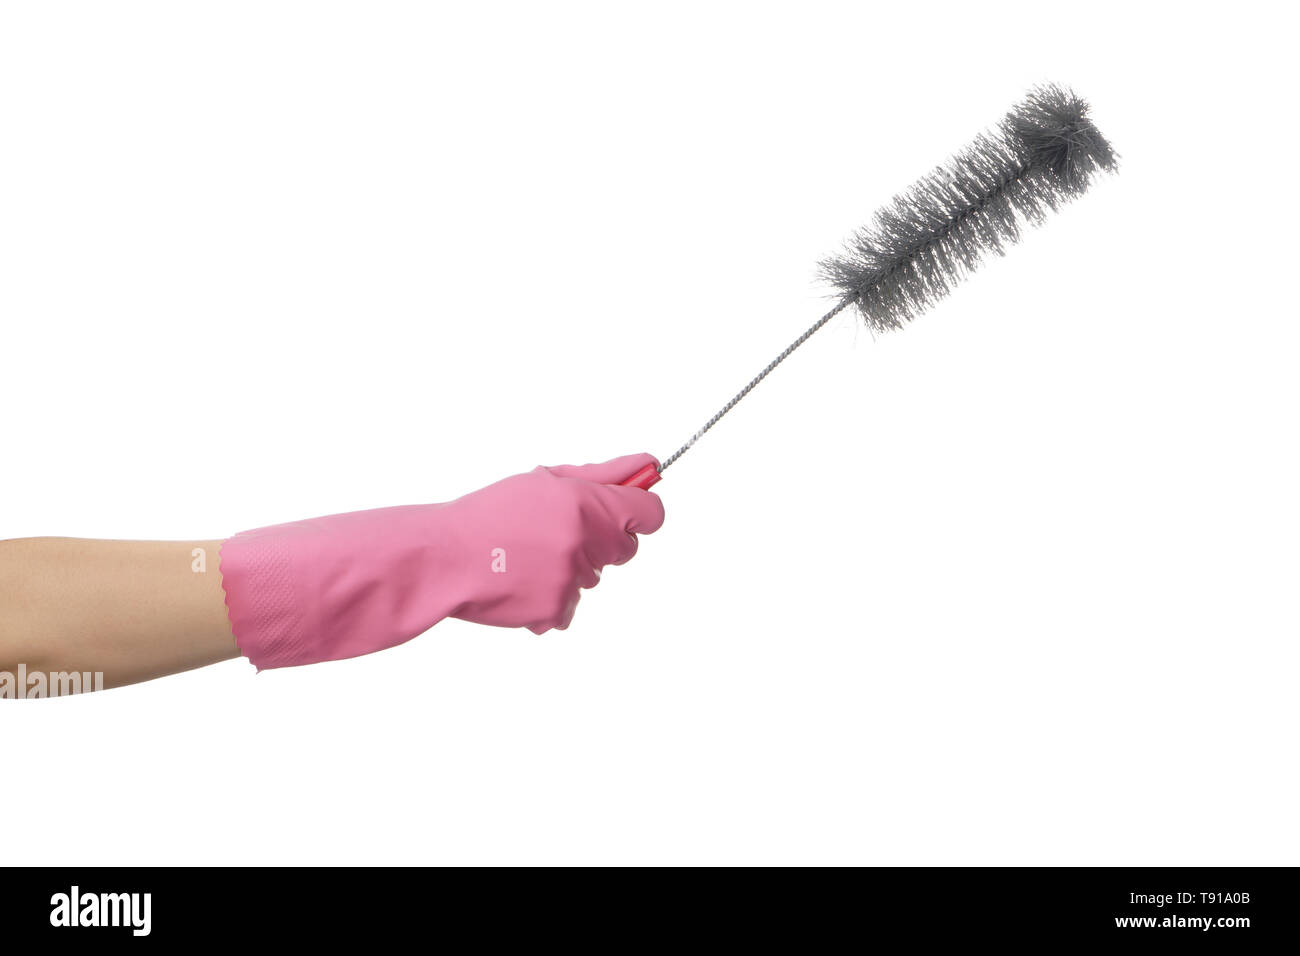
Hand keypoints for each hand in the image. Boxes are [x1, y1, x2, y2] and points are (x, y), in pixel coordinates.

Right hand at [445, 454, 665, 632]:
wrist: (444, 557)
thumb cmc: (491, 514)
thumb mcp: (545, 481)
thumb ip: (602, 474)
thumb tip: (648, 463)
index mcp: (584, 503)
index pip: (650, 513)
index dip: (640, 512)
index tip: (630, 513)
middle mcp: (583, 541)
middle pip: (626, 548)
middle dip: (602, 540)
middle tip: (559, 533)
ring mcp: (571, 579)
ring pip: (594, 577)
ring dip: (571, 569)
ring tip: (527, 557)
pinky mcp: (556, 610)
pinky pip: (571, 606)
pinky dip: (550, 598)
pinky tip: (520, 582)